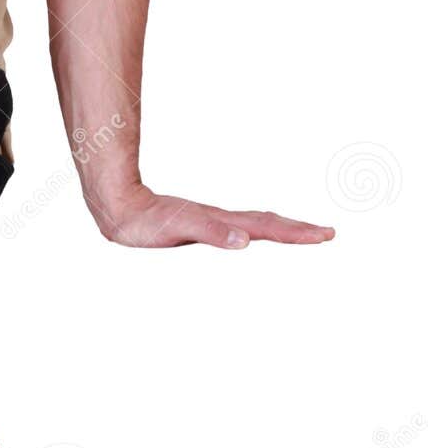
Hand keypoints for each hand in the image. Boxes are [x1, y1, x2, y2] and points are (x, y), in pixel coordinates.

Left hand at [93, 184, 335, 248]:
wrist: (119, 208)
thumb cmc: (149, 221)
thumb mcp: (181, 227)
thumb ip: (212, 232)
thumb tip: (244, 240)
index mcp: (223, 223)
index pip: (268, 227)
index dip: (296, 232)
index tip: (325, 234)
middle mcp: (222, 221)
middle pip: (268, 223)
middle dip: (297, 230)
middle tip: (327, 234)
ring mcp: (212, 223)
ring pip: (255, 224)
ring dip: (281, 229)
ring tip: (304, 233)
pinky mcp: (199, 227)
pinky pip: (237, 228)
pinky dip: (256, 231)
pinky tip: (252, 236)